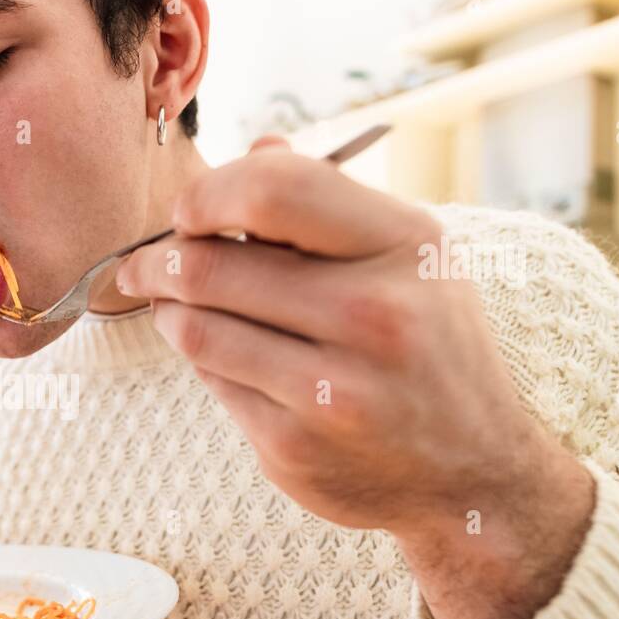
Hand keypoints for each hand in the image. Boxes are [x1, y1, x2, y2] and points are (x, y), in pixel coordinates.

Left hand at [115, 137, 595, 618]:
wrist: (474, 473)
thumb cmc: (430, 348)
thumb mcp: (409, 261)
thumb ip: (331, 204)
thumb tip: (259, 145)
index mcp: (406, 246)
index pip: (273, 189)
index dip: (207, 194)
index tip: (187, 212)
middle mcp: (375, 315)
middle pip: (213, 264)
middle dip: (159, 260)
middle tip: (143, 263)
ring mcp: (334, 388)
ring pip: (198, 328)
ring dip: (167, 311)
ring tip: (169, 305)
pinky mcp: (295, 445)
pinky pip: (214, 383)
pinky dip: (201, 362)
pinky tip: (214, 354)